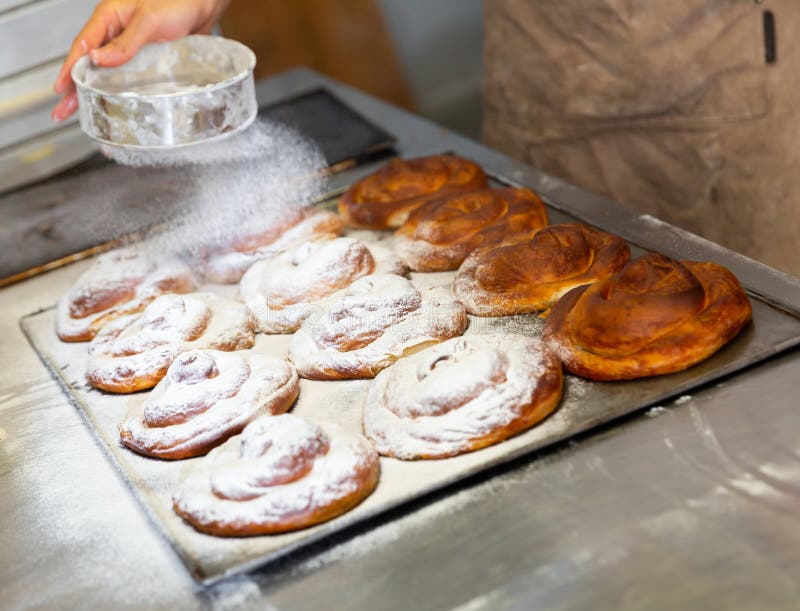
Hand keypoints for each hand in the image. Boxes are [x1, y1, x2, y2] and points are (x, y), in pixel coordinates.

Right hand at [52, 0, 229, 120]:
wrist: (204, 5)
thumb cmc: (178, 3)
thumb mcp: (149, 22)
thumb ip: (125, 42)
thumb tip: (97, 60)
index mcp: (109, 18)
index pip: (82, 47)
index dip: (70, 70)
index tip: (60, 90)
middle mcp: (115, 32)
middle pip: (89, 63)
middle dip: (75, 87)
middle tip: (63, 111)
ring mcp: (130, 46)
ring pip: (105, 71)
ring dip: (94, 91)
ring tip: (84, 113)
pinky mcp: (145, 57)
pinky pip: (125, 75)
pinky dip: (116, 89)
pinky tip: (113, 103)